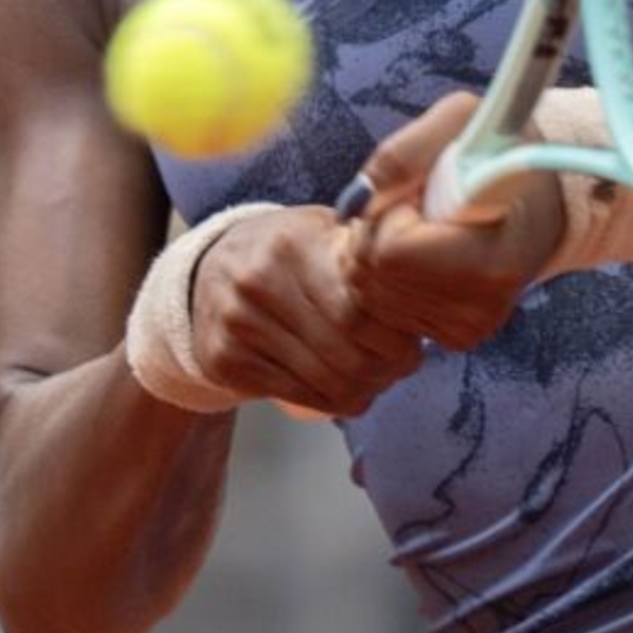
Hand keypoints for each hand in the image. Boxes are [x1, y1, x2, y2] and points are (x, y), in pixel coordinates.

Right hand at [184, 208, 425, 419]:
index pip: (359, 312)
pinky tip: (342, 389)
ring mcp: (237, 326)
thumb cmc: (284, 251)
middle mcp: (259, 284)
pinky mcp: (225, 362)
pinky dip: (331, 402)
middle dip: (386, 370)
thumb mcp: (321, 230)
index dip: (396, 339)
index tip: (413, 344)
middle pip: (346, 354)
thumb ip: (365, 250)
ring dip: (364, 390)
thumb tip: (424, 283)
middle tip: (400, 367)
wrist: (208, 268)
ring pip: (326, 383)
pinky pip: (298, 397)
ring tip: (375, 379)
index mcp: (293, 246)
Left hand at [334, 93, 567, 350]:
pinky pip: (386, 313)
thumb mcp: (459, 122)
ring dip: (377, 258)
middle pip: (371, 277)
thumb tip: (355, 201)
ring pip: (370, 298)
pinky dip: (389, 282)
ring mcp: (469, 327)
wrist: (545, 195)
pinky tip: (420, 258)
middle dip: (374, 235)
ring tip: (419, 230)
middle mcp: (479, 306)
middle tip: (413, 210)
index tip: (416, 194)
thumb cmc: (501, 151)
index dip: (388, 214)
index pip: (389, 251)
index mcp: (488, 258)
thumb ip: (401, 155)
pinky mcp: (458, 337)